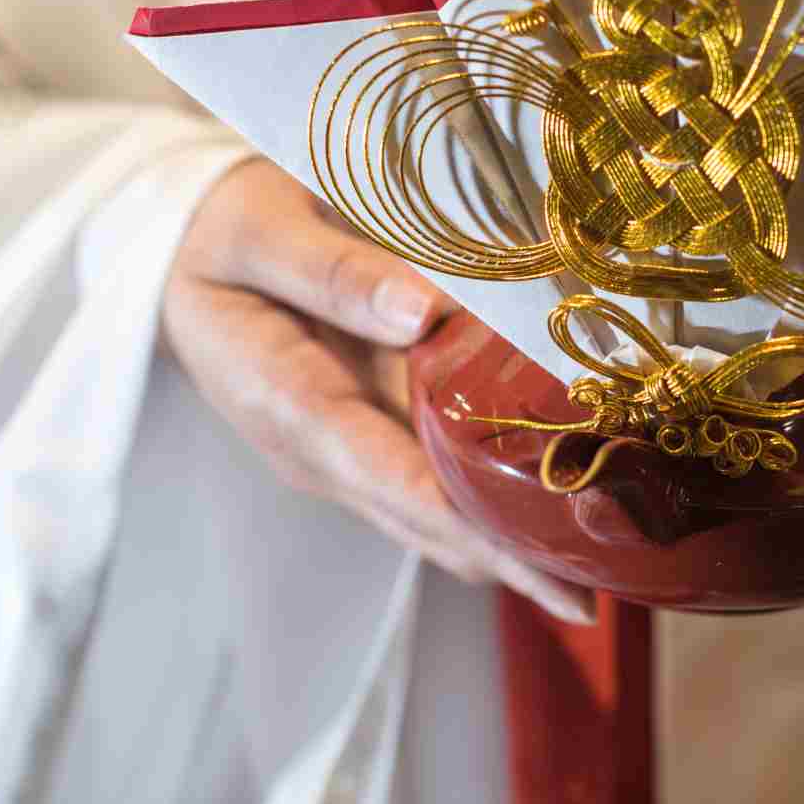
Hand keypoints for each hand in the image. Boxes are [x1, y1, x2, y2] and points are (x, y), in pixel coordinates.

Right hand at [163, 159, 593, 623]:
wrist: (178, 247)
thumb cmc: (217, 233)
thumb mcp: (258, 232)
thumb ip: (334, 272)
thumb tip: (423, 313)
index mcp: (287, 405)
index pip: (398, 485)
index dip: (481, 532)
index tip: (556, 571)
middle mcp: (323, 449)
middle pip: (434, 522)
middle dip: (522, 552)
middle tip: (625, 556)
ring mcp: (349, 446)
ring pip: (444, 510)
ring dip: (520, 526)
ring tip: (618, 534)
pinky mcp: (370, 428)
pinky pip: (441, 469)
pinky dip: (501, 479)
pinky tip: (569, 471)